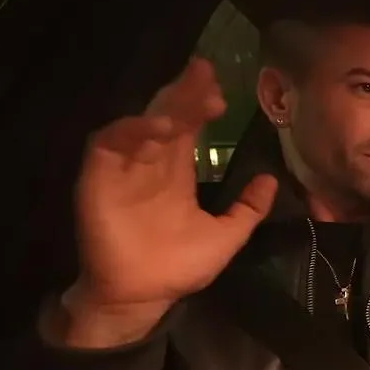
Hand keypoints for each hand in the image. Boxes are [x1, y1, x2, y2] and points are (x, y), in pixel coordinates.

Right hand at [67, 58, 276, 345]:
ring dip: (165, 108)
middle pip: (167, 116)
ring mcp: (123, 168)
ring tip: (192, 97)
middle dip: (185, 93)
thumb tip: (271, 179)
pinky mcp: (98, 178)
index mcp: (177, 173)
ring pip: (142, 124)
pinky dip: (130, 131)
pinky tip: (157, 126)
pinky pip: (108, 144)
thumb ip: (248, 210)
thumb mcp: (226, 236)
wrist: (141, 297)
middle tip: (206, 72)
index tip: (222, 90)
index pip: (189, 128)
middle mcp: (150, 164)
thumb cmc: (179, 267)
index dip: (202, 105)